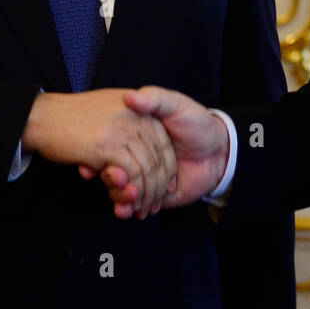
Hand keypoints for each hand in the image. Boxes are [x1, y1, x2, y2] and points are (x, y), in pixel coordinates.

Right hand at [23, 89, 175, 218]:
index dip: (165, 172)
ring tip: (137, 210)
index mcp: (140, 110)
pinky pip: (131, 174)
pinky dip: (131, 193)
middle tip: (149, 208)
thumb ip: (129, 128)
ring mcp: (123, 130)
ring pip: (148, 170)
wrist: (42, 115)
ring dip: (145, 196)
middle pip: (159, 160)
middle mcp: (137, 117)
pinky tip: (124, 204)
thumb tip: (144, 160)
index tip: (162, 191)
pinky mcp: (108, 145)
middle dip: (157, 189)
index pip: (165, 146)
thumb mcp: (109, 112)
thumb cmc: (72, 118)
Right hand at [80, 86, 228, 215]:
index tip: (87, 163)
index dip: (99, 157)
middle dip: (110, 179)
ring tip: (118, 201)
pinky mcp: (153, 194)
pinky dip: (128, 208)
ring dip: (117, 196)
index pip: (111, 147)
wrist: (222, 152)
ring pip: (122, 188)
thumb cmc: (197, 123)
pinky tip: (123, 210)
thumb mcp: (174, 104)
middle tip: (110, 180)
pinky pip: (135, 203)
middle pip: (115, 169)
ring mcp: (143, 174)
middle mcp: (136, 154)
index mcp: (136, 133)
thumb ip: (154, 99)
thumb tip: (129, 98)